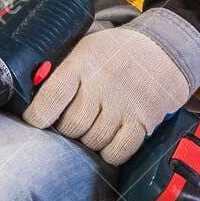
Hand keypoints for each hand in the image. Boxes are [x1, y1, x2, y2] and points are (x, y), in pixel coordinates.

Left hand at [21, 25, 193, 164]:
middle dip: (66, 130)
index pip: (53, 95)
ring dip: (88, 142)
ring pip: (94, 140)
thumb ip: (66, 70)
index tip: (33, 122)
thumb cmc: (119, 50)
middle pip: (73, 124)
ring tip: (90, 130)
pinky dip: (109, 153)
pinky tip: (108, 143)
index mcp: (84, 61)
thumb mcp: (88, 47)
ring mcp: (126, 103)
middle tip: (69, 125)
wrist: (166, 47)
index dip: (38, 115)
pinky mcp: (144, 120)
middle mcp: (104, 82)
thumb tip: (36, 97)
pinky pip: (119, 150)